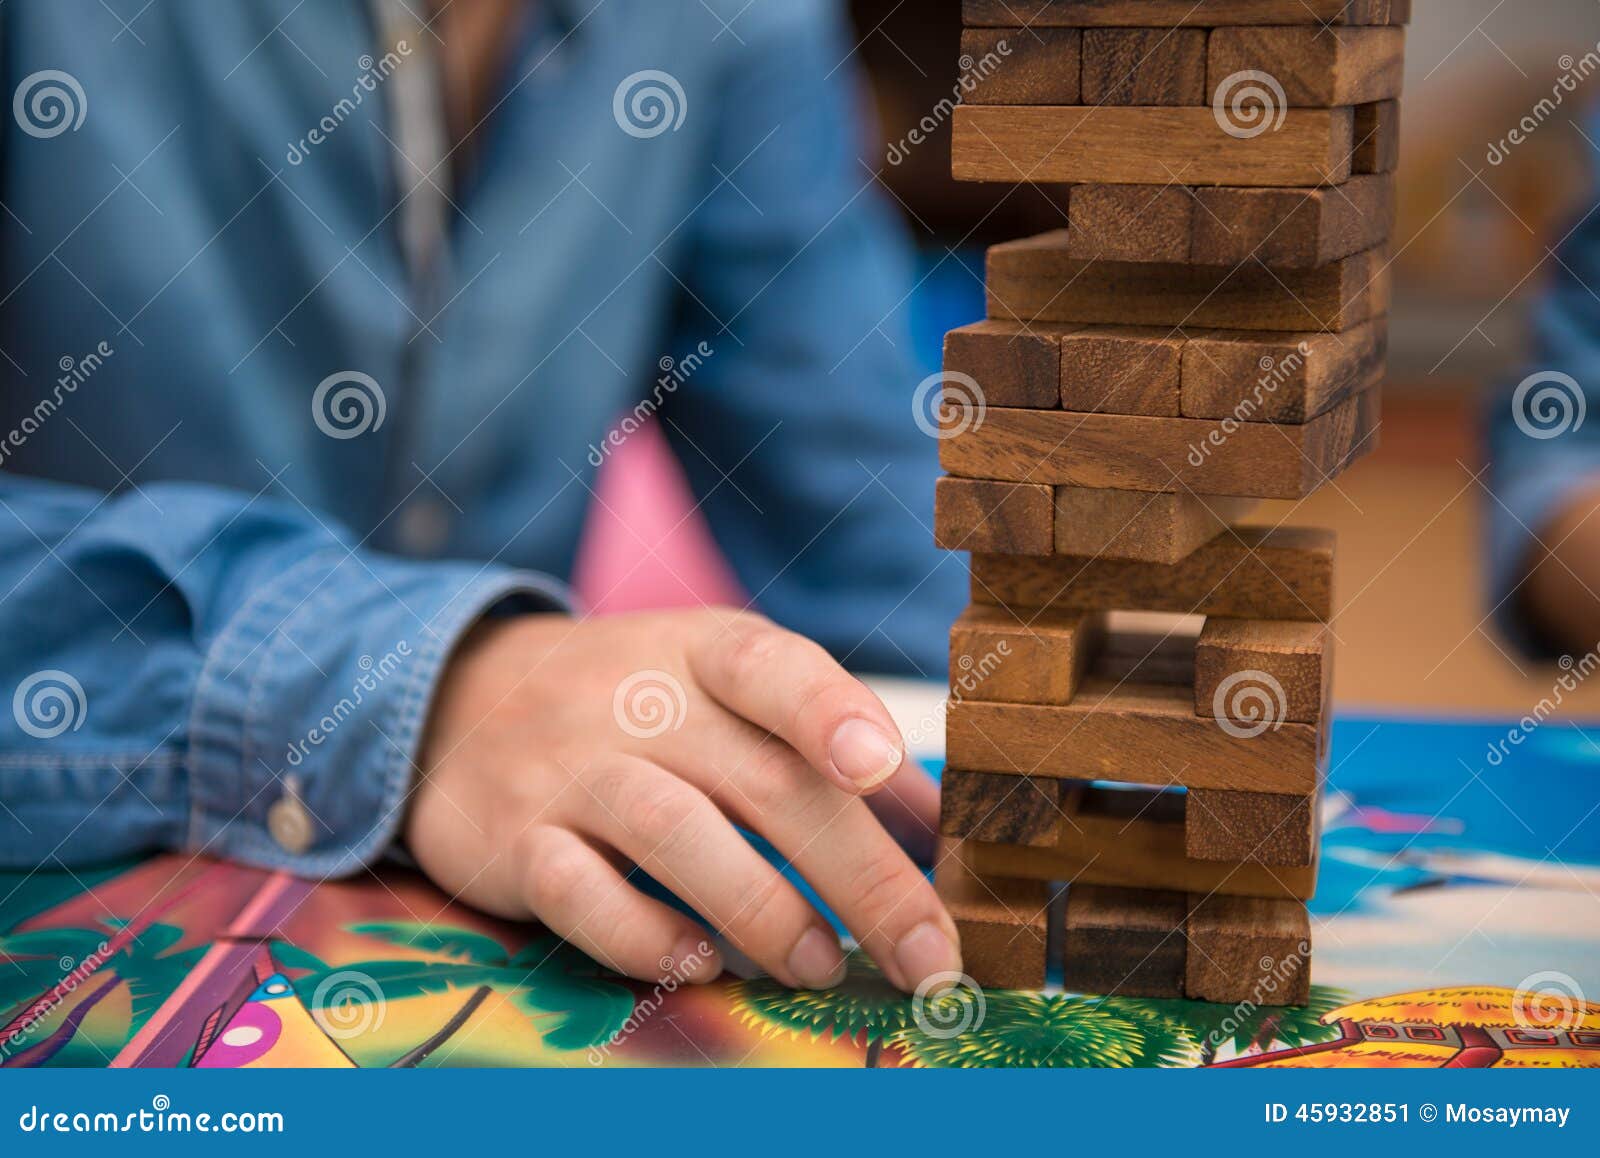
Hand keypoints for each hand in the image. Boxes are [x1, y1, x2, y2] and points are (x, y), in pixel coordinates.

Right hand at [406, 608, 958, 992]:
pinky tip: (700, 962)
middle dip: (861, 877)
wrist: (460, 694)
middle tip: (926, 956)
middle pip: (763, 783)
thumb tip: (937, 828)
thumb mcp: (722, 686)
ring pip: (676, 835)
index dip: (831, 711)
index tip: (879, 766)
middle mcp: (638, 702)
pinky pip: (579, 894)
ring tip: (822, 967)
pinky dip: (645, 936)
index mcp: (704, 654)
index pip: (771, 667)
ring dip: (764, 912)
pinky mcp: (514, 841)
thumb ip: (826, 744)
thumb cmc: (633, 700)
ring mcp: (570, 769)